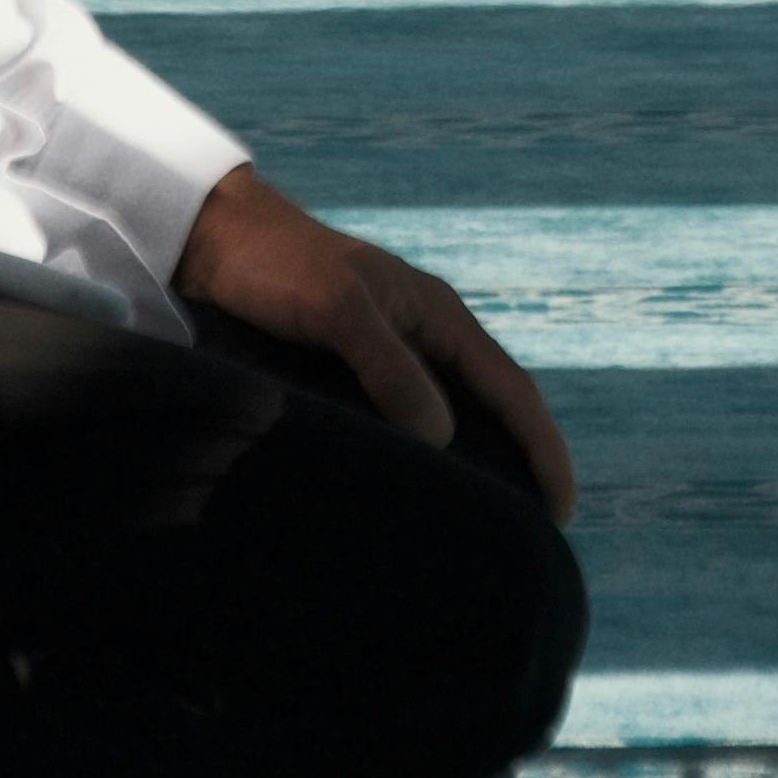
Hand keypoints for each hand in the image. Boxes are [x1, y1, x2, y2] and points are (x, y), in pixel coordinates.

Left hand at [174, 165, 576, 524]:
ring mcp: (389, 355)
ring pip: (447, 420)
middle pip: (491, 409)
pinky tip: (407, 495)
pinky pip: (400, 424)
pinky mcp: (350, 372)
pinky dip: (417, 460)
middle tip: (528, 535)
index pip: (511, 389)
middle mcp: (423, 337)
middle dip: (518, 465)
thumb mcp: (338, 309)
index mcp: (439, 316)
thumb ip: (388, 367)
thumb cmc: (279, 267)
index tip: (561, 508)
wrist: (216, 242)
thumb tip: (441, 438)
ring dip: (468, 467)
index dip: (543, 448)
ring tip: (473, 529)